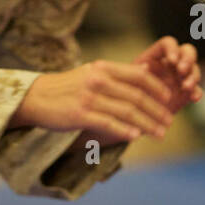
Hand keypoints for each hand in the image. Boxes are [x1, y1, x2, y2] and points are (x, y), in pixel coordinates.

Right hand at [14, 59, 173, 143]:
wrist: (35, 97)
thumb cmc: (67, 86)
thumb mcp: (92, 72)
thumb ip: (118, 73)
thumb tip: (146, 70)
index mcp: (103, 68)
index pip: (138, 76)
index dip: (157, 88)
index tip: (169, 99)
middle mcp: (98, 80)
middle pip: (136, 96)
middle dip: (157, 111)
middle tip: (169, 122)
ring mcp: (89, 98)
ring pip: (127, 112)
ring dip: (147, 124)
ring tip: (160, 134)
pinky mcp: (80, 114)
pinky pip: (108, 123)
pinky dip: (125, 130)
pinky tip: (136, 136)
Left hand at [133, 36, 202, 113]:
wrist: (130, 118)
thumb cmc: (124, 96)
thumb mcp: (126, 83)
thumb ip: (136, 74)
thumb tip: (145, 67)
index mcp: (155, 56)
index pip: (168, 44)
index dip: (173, 49)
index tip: (172, 61)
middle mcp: (170, 64)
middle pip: (187, 51)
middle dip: (188, 59)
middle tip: (182, 71)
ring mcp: (180, 78)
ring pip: (194, 69)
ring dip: (193, 76)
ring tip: (186, 86)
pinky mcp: (186, 94)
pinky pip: (196, 90)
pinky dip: (197, 92)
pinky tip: (195, 98)